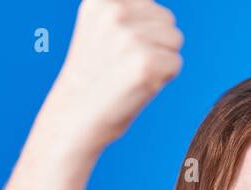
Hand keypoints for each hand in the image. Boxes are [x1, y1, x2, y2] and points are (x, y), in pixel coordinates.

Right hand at [40, 0, 183, 157]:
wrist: (74, 117)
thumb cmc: (92, 77)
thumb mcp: (100, 28)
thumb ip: (128, 12)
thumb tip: (162, 14)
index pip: (148, 3)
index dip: (142, 28)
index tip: (119, 49)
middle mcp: (115, 12)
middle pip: (166, 18)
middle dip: (155, 42)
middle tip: (125, 64)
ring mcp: (131, 38)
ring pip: (175, 39)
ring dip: (160, 60)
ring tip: (130, 74)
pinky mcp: (146, 63)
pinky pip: (175, 64)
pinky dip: (163, 78)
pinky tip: (137, 85)